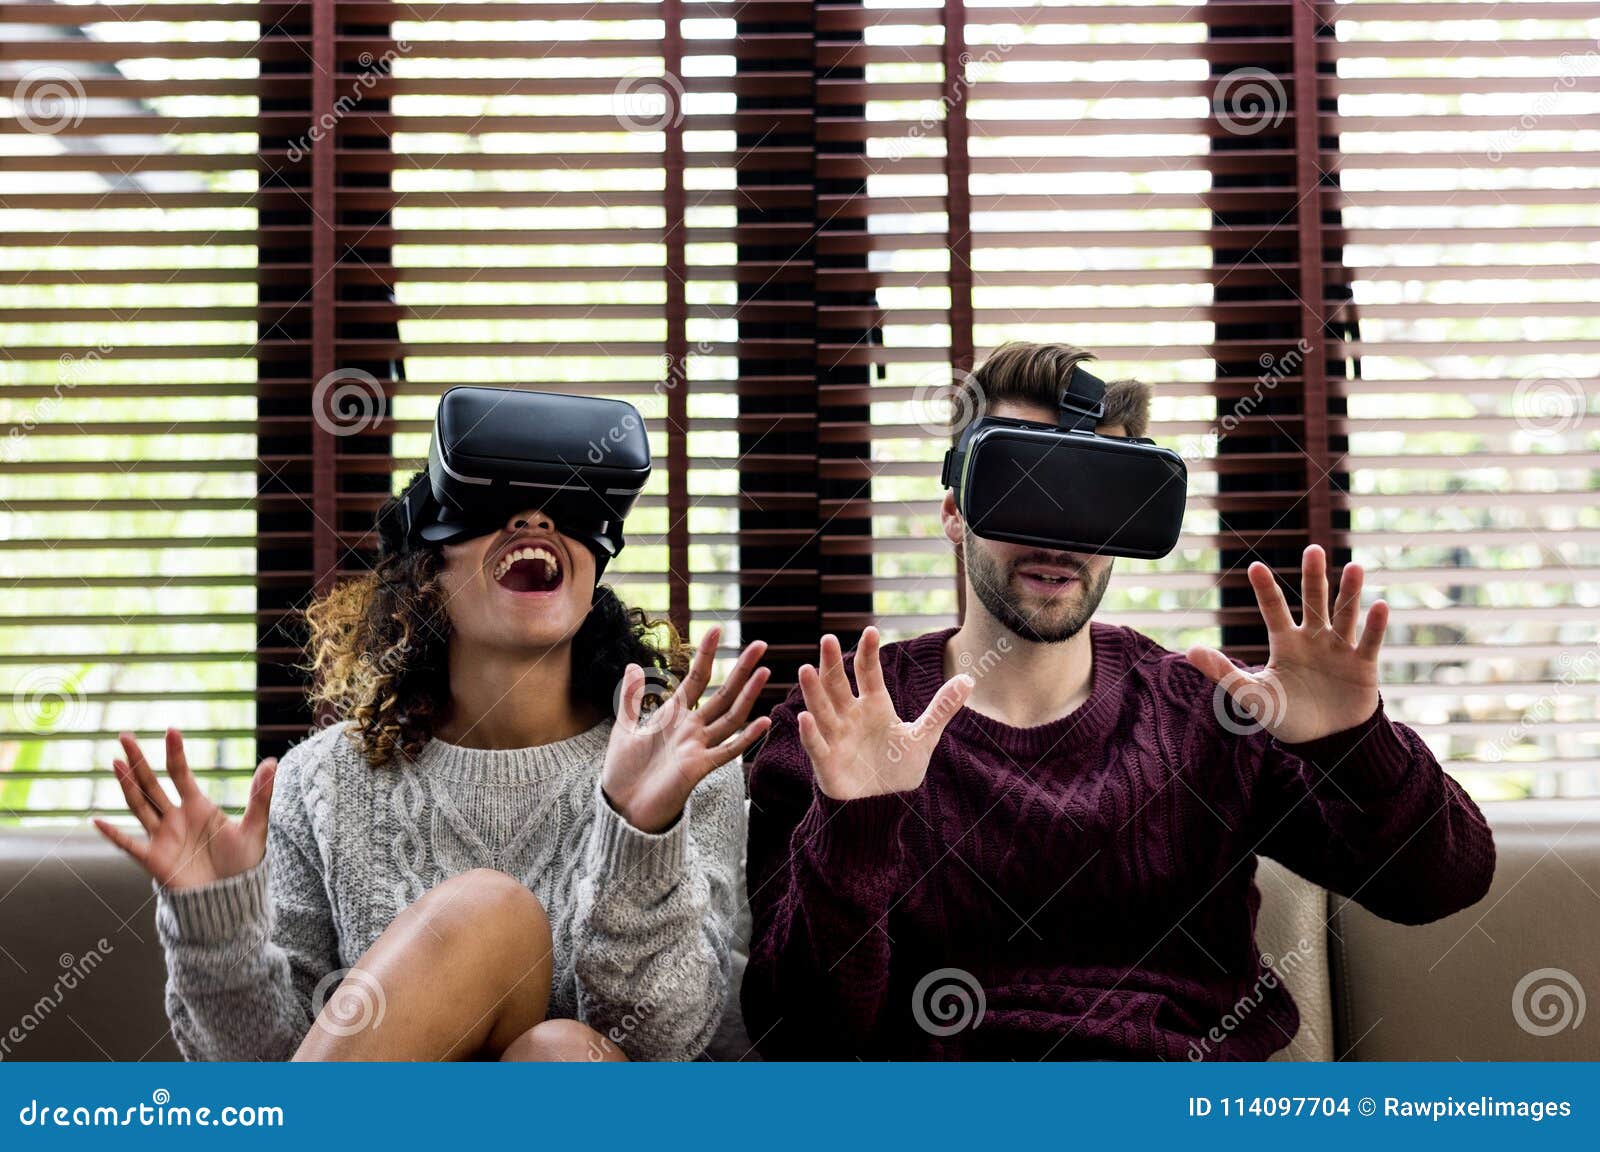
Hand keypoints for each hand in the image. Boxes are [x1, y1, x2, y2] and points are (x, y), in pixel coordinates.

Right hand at [92, 729, 276, 889]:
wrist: (232, 899)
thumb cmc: (243, 863)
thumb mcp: (255, 826)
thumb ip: (261, 795)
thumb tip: (273, 761)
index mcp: (198, 807)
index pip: (181, 773)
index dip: (175, 753)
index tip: (171, 730)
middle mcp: (176, 818)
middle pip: (152, 784)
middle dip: (139, 761)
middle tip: (125, 736)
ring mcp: (163, 838)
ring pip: (139, 805)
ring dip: (127, 785)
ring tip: (115, 762)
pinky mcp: (155, 860)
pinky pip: (129, 845)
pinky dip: (113, 833)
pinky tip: (97, 820)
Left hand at [602, 626, 771, 832]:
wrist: (622, 806)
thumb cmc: (623, 769)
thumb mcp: (624, 727)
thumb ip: (632, 697)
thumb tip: (634, 664)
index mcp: (674, 715)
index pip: (697, 677)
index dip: (707, 654)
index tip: (717, 629)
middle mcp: (692, 728)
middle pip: (723, 692)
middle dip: (741, 668)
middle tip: (760, 644)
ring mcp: (699, 746)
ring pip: (730, 716)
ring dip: (748, 694)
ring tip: (765, 671)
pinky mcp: (700, 767)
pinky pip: (728, 750)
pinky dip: (746, 737)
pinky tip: (763, 721)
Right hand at [797, 627, 973, 800]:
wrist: (886, 804)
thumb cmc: (900, 766)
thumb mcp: (924, 736)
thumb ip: (941, 707)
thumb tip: (969, 678)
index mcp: (874, 705)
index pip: (868, 673)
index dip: (869, 653)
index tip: (871, 631)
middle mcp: (851, 715)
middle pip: (838, 684)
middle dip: (832, 663)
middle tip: (828, 639)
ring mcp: (836, 736)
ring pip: (822, 708)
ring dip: (814, 690)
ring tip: (806, 668)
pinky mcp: (826, 761)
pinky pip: (816, 744)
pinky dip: (809, 732)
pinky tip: (804, 717)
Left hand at [1186, 545, 1387, 744]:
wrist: (1324, 742)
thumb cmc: (1286, 716)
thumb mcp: (1252, 695)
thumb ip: (1223, 673)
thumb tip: (1189, 651)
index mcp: (1285, 643)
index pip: (1273, 610)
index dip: (1266, 590)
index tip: (1256, 567)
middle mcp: (1313, 639)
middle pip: (1314, 602)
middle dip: (1313, 577)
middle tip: (1313, 550)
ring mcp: (1339, 649)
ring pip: (1345, 615)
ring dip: (1350, 592)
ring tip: (1354, 568)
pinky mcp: (1362, 665)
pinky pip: (1368, 642)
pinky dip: (1375, 626)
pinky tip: (1380, 605)